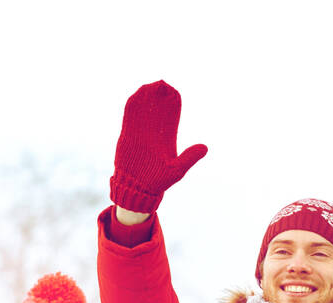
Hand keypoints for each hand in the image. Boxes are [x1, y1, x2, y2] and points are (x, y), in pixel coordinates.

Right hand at [110, 80, 207, 214]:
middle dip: (159, 97)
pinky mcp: (127, 136)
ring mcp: (140, 133)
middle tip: (162, 84)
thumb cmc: (158, 181)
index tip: (174, 92)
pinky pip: (130, 117)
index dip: (172, 104)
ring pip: (143, 111)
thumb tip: (205, 147)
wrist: (137, 189)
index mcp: (167, 139)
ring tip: (150, 86)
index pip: (170, 116)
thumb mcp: (177, 170)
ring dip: (146, 98)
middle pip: (157, 110)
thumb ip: (189, 158)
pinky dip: (133, 106)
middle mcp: (154, 134)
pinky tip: (137, 95)